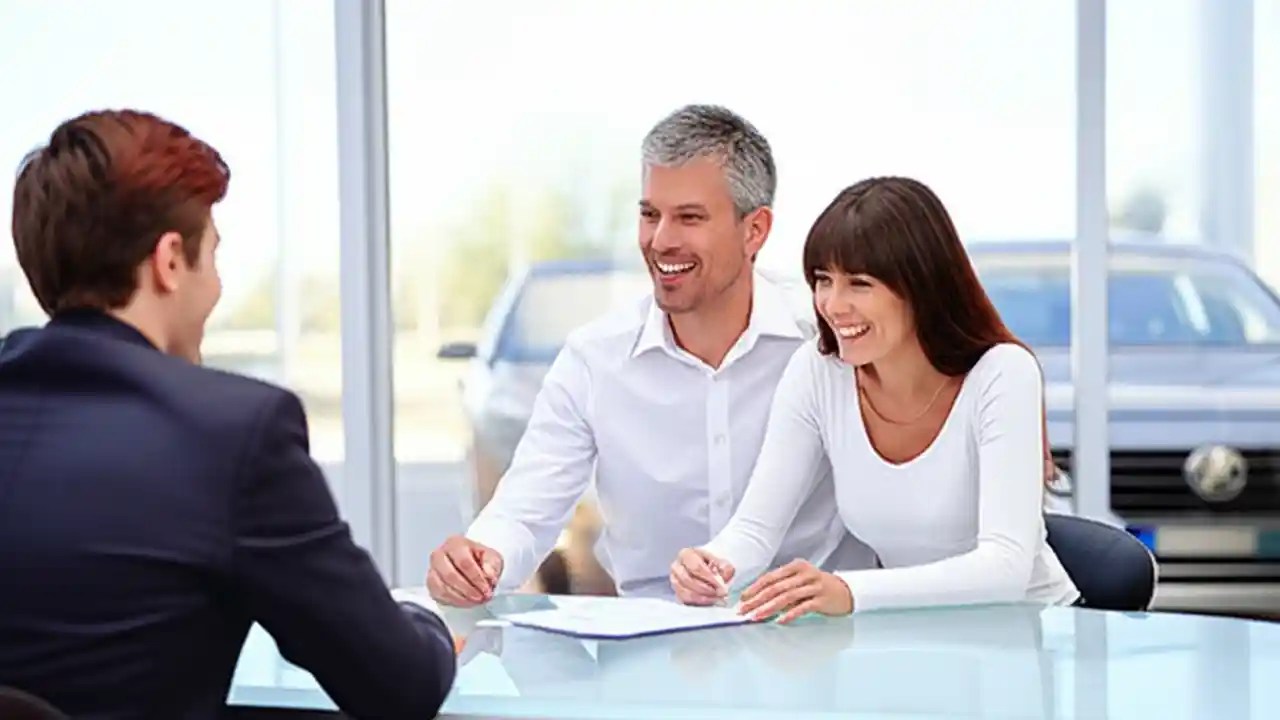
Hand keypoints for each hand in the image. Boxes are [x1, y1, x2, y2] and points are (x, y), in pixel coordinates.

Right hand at [427, 535, 502, 606]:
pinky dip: (454, 601)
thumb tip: (488, 575)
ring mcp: (433, 569)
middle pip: (450, 575)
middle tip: (481, 597)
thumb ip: (492, 565)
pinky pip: (439, 596)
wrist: (471, 563)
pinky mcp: (430, 584)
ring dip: (462, 598)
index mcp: (455, 544)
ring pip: (443, 588)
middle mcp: (440, 555)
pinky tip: (466, 601)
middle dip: (468, 590)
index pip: (464, 562)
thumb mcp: (493, 557)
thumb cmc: (479, 559)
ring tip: (476, 600)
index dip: (476, 578)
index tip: (486, 589)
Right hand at [670, 548, 734, 605]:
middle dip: (706, 589)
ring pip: (685, 592)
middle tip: (720, 594)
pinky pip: (685, 600)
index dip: (709, 578)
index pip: (696, 567)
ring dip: (703, 597)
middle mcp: (676, 567)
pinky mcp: (676, 592)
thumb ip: (724, 567)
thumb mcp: (720, 561)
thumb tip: (724, 577)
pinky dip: (698, 602)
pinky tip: (710, 601)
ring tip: (716, 598)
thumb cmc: (712, 563)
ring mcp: (674, 581)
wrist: (706, 568)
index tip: (721, 585)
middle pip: (688, 580)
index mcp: (686, 554)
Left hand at [738, 559, 852, 623]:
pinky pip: (803, 607)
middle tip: (745, 610)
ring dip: (769, 608)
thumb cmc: (817, 586)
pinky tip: (780, 621)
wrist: (846, 591)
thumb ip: (782, 587)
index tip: (742, 599)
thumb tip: (757, 600)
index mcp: (796, 566)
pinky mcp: (822, 600)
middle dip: (757, 600)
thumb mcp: (799, 581)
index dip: (754, 588)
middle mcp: (804, 574)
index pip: (770, 577)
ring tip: (757, 617)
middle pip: (776, 588)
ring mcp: (814, 586)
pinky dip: (790, 614)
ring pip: (786, 597)